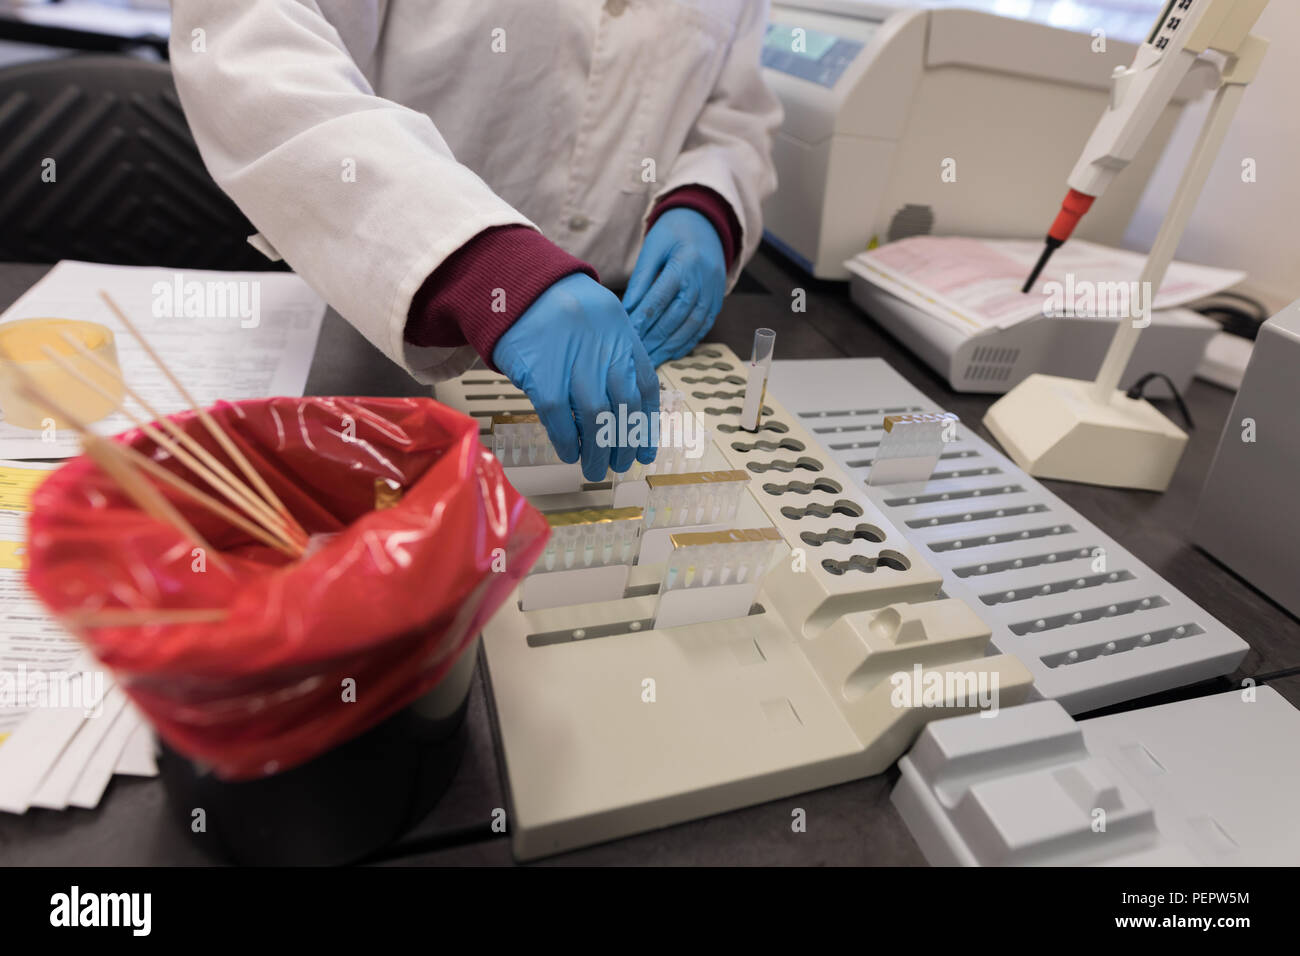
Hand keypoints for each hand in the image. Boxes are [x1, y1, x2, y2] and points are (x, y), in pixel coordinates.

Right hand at [493, 274, 658, 481]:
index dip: (647, 426)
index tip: (644, 450)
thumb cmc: (558, 306)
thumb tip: (623, 408)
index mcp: (623, 337)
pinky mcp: (543, 374)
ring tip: (594, 468)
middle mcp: (604, 351)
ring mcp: (574, 363)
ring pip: (597, 418)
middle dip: (624, 444)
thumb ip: (615, 356)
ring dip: (598, 450)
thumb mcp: (601, 320)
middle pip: (625, 408)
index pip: (646, 389)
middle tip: (619, 465)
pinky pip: (560, 418)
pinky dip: (567, 440)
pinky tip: (569, 453)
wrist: (519, 286)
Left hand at [622, 208, 726, 366]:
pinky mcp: (717, 302)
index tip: (627, 334)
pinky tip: (670, 353)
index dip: (643, 319)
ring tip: (650, 360)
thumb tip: (627, 310)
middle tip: (635, 355)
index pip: (660, 298)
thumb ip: (641, 279)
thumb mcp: (653, 247)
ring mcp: (713, 293)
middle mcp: (703, 281)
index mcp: (685, 263)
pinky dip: (686, 344)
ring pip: (691, 327)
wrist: (706, 225)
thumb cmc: (673, 234)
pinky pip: (703, 328)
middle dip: (654, 338)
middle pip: (676, 317)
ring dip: (669, 347)